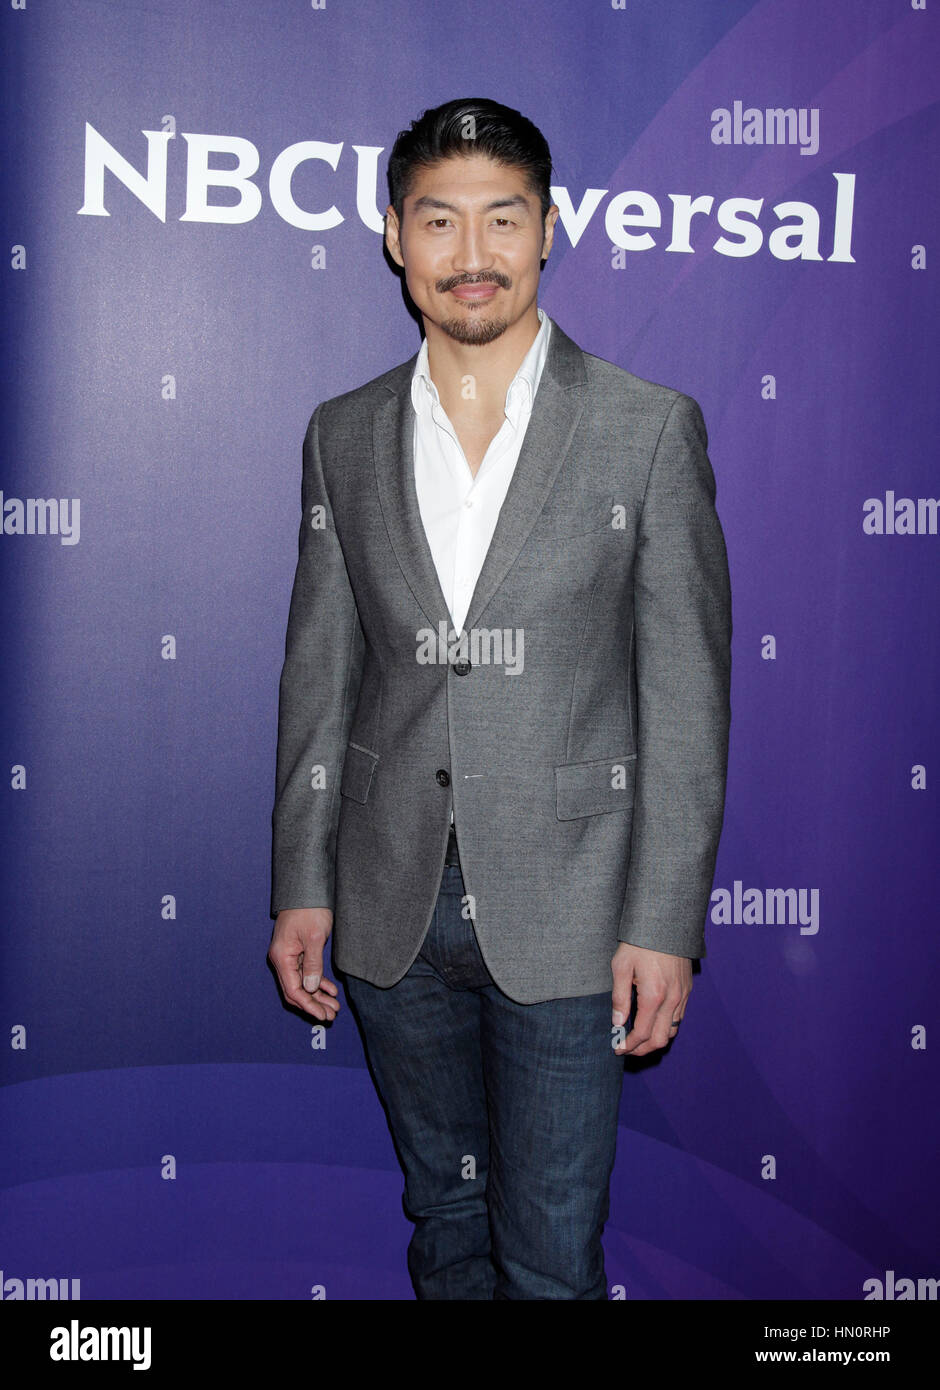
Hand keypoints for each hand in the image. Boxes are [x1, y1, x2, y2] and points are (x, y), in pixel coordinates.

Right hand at [268, 908, 339, 1021]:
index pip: (293, 990)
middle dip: (314, 1004)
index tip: (323, 1015)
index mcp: (282, 956)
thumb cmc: (309, 909)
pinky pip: (306, 973)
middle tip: (332, 1015)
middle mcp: (282, 959)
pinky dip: (318, 982)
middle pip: (296, 990)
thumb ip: (313, 964)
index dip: (308, 1005)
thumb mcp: (314, 937)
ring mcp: (289, 956)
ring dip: (317, 996)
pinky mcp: (298, 951)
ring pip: (302, 983)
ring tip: (334, 1006)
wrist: (307, 889)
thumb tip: (311, 989)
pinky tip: (331, 990)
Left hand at [611, 942, 690, 1056]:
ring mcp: (682, 995)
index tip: (618, 1048)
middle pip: (660, 1039)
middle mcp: (672, 999)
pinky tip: (652, 1020)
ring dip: (655, 1039)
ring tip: (638, 1037)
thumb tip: (617, 1023)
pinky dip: (665, 1026)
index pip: (642, 1033)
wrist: (665, 923)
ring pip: (672, 1030)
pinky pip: (679, 1017)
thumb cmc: (640, 942)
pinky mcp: (687, 989)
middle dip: (642, 1049)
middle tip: (627, 1048)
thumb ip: (620, 998)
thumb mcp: (621, 966)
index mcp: (654, 995)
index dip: (629, 1045)